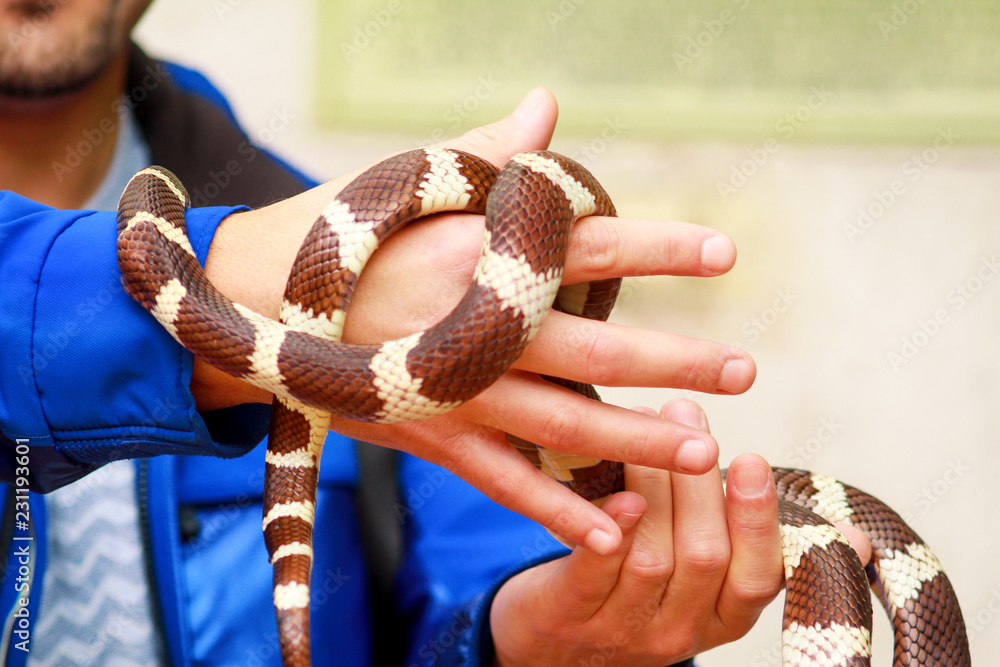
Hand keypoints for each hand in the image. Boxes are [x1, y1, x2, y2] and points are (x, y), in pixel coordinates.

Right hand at [193, 89, 756, 553]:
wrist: (254, 306)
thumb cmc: (343, 235)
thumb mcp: (411, 185)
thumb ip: (491, 150)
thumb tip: (549, 106)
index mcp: (476, 253)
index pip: (588, 246)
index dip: (660, 249)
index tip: (725, 256)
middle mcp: (475, 325)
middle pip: (595, 347)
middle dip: (676, 362)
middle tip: (743, 371)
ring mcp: (456, 390)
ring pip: (564, 423)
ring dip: (638, 440)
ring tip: (705, 452)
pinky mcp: (433, 436)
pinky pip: (506, 481)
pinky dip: (559, 511)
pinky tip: (615, 533)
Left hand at [490, 400, 873, 666]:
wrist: (551, 639)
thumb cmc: (626, 579)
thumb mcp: (680, 561)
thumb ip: (703, 517)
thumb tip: (705, 434)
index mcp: (722, 617)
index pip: (757, 577)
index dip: (757, 520)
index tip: (751, 459)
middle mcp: (680, 630)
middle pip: (704, 556)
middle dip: (696, 478)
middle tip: (684, 412)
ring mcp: (624, 630)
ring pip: (653, 558)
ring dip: (653, 484)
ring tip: (642, 423)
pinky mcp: (571, 618)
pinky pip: (596, 574)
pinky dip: (614, 530)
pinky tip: (622, 495)